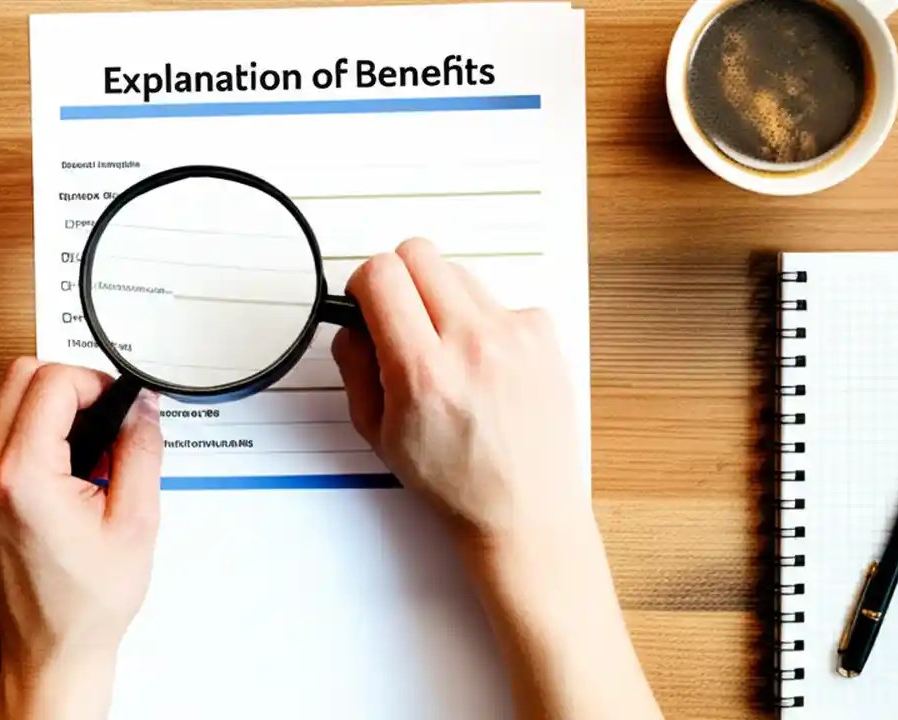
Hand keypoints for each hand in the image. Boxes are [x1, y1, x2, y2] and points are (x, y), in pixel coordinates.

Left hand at [0, 358, 162, 719]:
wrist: (52, 652)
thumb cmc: (87, 604)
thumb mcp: (136, 520)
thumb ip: (141, 450)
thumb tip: (143, 406)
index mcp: (23, 476)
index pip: (51, 382)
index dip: (95, 383)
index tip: (120, 406)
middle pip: (20, 379)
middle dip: (71, 386)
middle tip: (107, 419)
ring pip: (7, 403)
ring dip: (52, 409)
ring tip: (93, 451)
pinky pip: (2, 436)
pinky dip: (37, 434)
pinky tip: (72, 470)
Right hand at [332, 238, 588, 546]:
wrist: (525, 509)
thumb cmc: (456, 482)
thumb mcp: (378, 434)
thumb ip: (354, 367)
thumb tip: (353, 323)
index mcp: (423, 372)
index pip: (382, 274)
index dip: (363, 283)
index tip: (367, 304)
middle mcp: (472, 344)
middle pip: (419, 253)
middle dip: (398, 278)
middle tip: (400, 317)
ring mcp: (515, 334)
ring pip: (458, 271)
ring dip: (441, 298)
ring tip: (445, 348)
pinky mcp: (544, 333)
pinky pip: (498, 299)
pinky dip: (483, 320)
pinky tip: (483, 362)